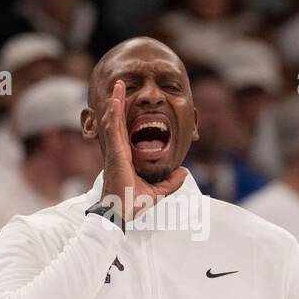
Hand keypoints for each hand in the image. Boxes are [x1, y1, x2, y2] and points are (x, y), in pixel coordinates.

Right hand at [98, 79, 186, 219]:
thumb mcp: (157, 192)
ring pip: (114, 120)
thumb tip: (185, 172)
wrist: (120, 213)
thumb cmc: (131, 204)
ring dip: (115, 102)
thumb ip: (170, 182)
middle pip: (118, 121)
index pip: (125, 131)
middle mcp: (118, 151)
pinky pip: (113, 130)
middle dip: (119, 101)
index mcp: (126, 157)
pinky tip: (115, 101)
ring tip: (118, 85)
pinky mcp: (115, 153)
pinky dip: (113, 114)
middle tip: (120, 85)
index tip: (127, 102)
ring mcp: (115, 151)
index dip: (124, 115)